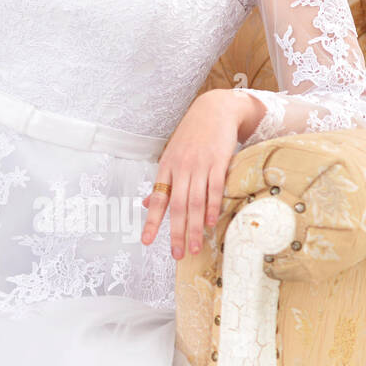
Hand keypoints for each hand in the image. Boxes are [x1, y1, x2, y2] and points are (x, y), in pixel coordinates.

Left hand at [140, 89, 245, 258]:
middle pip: (176, 205)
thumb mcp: (172, 156)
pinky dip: (211, 208)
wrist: (214, 110)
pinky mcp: (218, 162)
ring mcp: (199, 165)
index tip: (147, 242)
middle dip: (176, 232)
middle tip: (177, 255)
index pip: (157, 199)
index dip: (152, 222)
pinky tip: (209, 223)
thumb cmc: (192, 136)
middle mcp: (180, 168)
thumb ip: (164, 182)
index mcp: (166, 167)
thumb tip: (148, 204)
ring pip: (195, 202)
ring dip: (194, 227)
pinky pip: (214, 189)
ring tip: (194, 247)